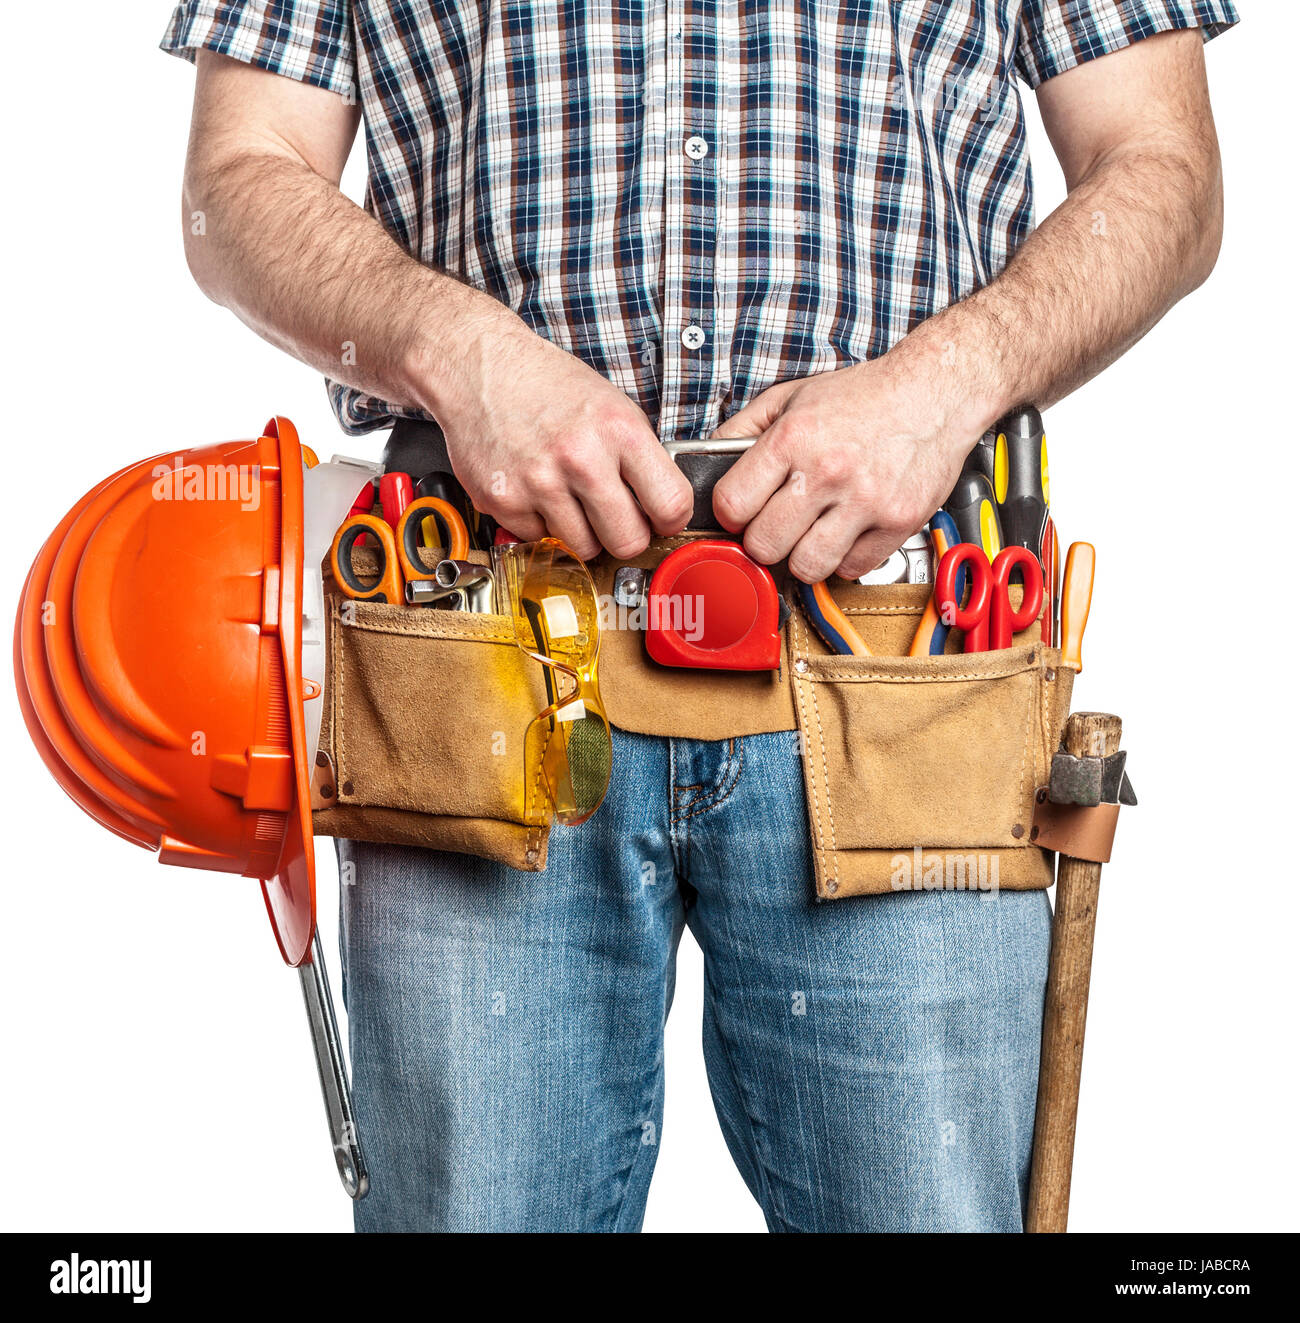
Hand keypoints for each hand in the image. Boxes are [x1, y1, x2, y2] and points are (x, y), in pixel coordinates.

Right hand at [420, 307, 692, 559]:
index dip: (670, 520)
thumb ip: (639, 458)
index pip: (670, 504)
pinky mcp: (503, 500)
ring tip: (568, 495)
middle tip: (615, 519)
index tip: (660, 520)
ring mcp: (539, 483)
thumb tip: (663, 510)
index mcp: (619, 430)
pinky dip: (539, 523)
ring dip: (580, 530)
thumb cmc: (547, 385)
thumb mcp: (612, 406)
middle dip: (625, 535)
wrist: (479, 368)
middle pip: (628, 541)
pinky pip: (539, 539)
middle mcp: (580, 458)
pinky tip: (535, 489)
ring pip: (583, 548)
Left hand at [711, 345, 984, 582]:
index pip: (732, 504)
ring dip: (803, 556)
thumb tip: (706, 461)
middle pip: (764, 545)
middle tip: (776, 526)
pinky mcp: (898, 523)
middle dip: (764, 540)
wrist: (937, 390)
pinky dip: (845, 558)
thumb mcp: (792, 396)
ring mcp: (865, 501)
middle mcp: (828, 471)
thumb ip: (742, 429)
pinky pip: (852, 569)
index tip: (742, 511)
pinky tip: (847, 532)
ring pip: (807, 567)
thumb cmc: (865, 396)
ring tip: (811, 533)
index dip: (731, 513)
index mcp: (793, 438)